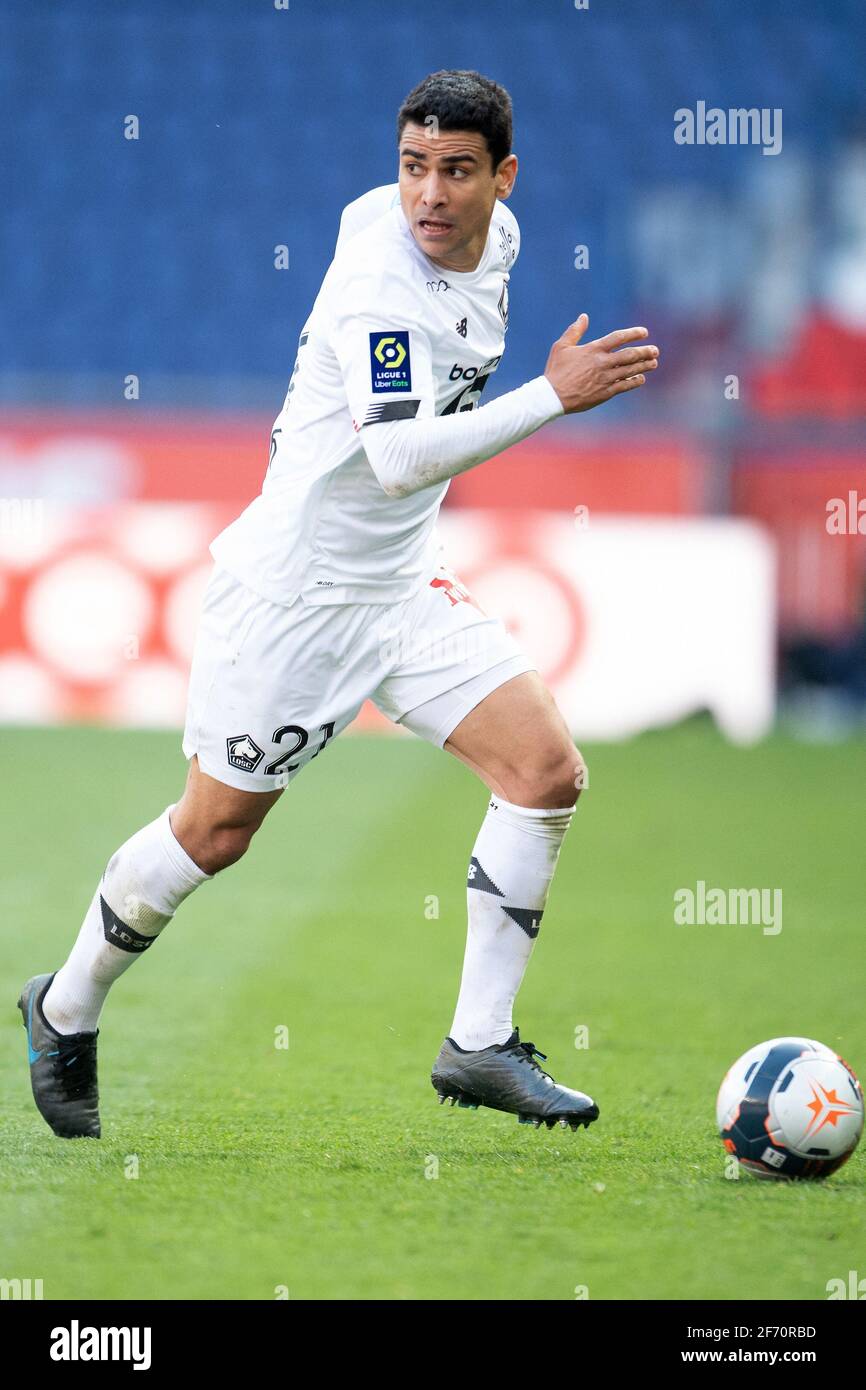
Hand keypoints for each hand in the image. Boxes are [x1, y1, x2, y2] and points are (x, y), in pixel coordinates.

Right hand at [544, 313, 659, 413]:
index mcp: (593, 349)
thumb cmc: (556, 370)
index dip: (634, 334)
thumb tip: (584, 317)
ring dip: (644, 365)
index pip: (619, 338)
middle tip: (655, 350)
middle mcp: (602, 363)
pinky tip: (641, 378)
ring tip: (654, 363)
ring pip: (631, 370)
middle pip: (630, 355)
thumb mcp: (561, 346)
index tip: (644, 333)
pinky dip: (635, 381)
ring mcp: (605, 379)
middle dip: (645, 352)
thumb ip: (575, 331)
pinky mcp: (605, 393)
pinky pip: (625, 386)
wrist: (553, 396)